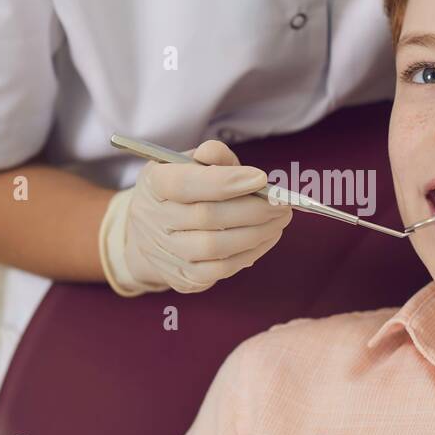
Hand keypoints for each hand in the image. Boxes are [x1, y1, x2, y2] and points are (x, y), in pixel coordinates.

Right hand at [100, 140, 291, 294]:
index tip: (261, 178)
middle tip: (283, 202)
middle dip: (253, 209)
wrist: (150, 232)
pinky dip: (250, 253)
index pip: (185, 183)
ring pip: (216, 247)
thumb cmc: (182, 188)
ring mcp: (166, 253)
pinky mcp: (183, 278)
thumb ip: (211, 156)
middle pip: (207, 217)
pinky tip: (267, 237)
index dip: (224, 182)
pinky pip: (221, 270)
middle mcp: (153, 221)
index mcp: (154, 184)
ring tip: (280, 219)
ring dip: (257, 233)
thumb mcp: (189, 163)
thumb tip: (226, 159)